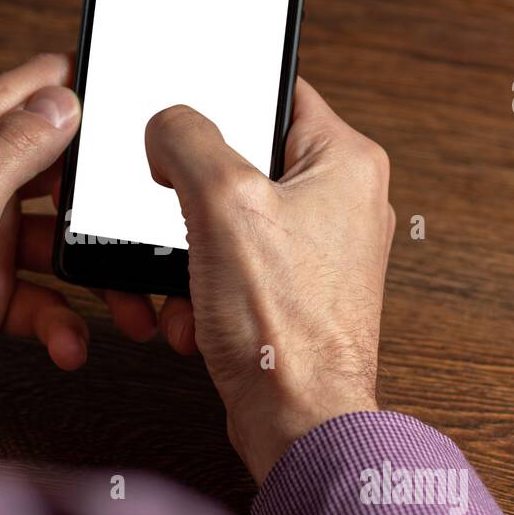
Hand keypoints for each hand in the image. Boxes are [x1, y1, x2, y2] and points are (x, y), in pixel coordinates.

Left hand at [0, 53, 153, 450]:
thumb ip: (13, 150)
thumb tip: (61, 100)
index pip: (25, 94)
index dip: (77, 90)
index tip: (129, 103)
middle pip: (54, 176)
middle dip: (98, 204)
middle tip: (139, 225)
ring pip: (53, 245)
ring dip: (89, 278)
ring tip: (122, 305)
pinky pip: (35, 299)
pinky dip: (57, 321)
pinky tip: (67, 342)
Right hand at [144, 78, 394, 483]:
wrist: (298, 425)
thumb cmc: (284, 329)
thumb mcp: (224, 204)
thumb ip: (188, 139)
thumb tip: (167, 125)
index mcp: (346, 162)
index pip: (277, 89)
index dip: (220, 96)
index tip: (180, 117)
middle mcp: (342, 202)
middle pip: (241, 162)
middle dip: (191, 196)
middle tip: (171, 209)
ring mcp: (319, 252)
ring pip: (227, 221)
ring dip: (187, 250)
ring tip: (185, 275)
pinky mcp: (293, 295)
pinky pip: (230, 269)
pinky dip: (201, 289)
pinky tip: (193, 315)